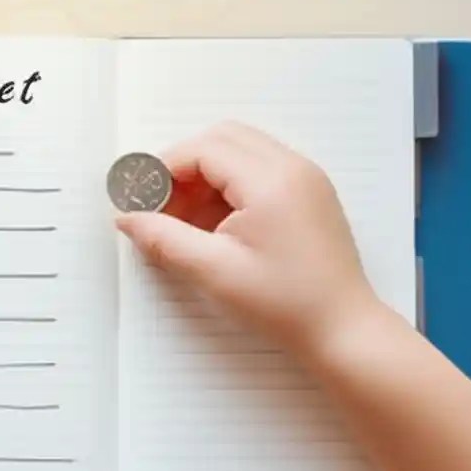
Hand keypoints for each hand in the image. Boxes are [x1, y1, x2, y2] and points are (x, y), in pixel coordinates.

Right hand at [115, 122, 378, 351]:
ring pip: (240, 152)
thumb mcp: (213, 271)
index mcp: (271, 181)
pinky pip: (259, 170)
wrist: (343, 330)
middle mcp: (293, 168)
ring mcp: (306, 179)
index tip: (141, 200)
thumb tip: (127, 218)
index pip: (203, 150)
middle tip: (161, 207)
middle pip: (222, 139)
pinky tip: (214, 226)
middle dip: (183, 168)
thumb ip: (163, 238)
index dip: (164, 170)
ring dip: (205, 176)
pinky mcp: (309, 195)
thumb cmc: (285, 304)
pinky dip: (229, 187)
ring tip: (185, 222)